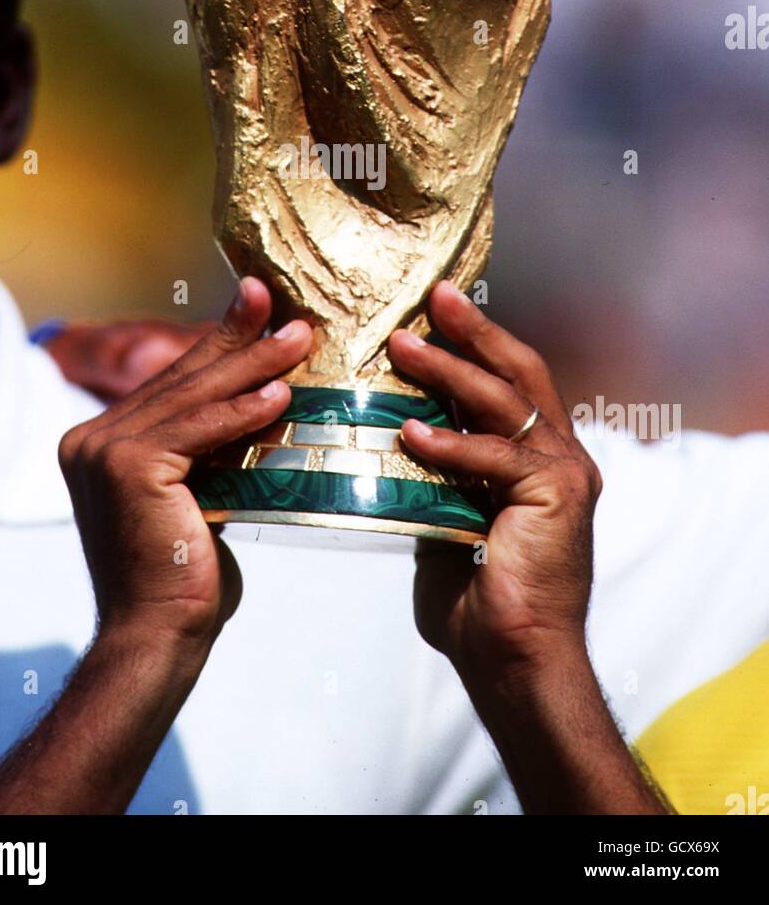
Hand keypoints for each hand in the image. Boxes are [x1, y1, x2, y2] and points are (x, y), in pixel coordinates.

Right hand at [58, 278, 311, 666]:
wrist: (158, 635)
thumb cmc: (186, 576)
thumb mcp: (197, 494)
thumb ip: (207, 449)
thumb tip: (262, 401)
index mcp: (98, 441)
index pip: (173, 382)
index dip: (218, 341)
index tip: (258, 305)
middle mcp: (90, 438)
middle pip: (183, 379)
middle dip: (237, 337)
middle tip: (278, 300)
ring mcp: (102, 449)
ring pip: (194, 397)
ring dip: (252, 364)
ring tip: (298, 339)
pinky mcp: (126, 466)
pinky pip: (198, 429)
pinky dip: (242, 411)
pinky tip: (280, 394)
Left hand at [388, 281, 601, 686]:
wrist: (513, 659)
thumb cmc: (478, 602)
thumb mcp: (446, 520)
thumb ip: (435, 477)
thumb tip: (389, 437)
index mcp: (540, 459)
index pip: (509, 381)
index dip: (475, 340)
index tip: (434, 308)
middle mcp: (562, 456)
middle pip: (518, 372)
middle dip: (473, 330)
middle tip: (432, 296)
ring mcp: (566, 472)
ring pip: (505, 402)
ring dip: (450, 370)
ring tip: (402, 346)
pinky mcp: (558, 496)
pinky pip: (496, 456)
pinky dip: (452, 443)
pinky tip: (411, 432)